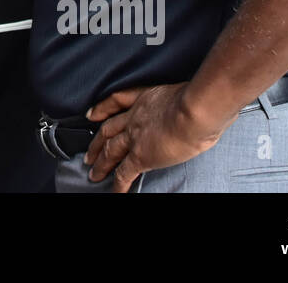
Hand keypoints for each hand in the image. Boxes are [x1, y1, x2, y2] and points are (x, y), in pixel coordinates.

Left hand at [82, 82, 234, 192]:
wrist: (195, 111)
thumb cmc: (199, 101)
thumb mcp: (184, 96)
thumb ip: (182, 103)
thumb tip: (194, 110)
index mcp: (145, 99)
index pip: (117, 101)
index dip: (102, 108)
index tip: (92, 114)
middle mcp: (135, 117)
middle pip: (108, 130)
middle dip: (97, 142)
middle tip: (88, 154)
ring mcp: (135, 137)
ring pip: (111, 151)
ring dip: (101, 163)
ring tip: (93, 173)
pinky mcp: (140, 156)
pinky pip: (124, 172)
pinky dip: (117, 183)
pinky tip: (114, 191)